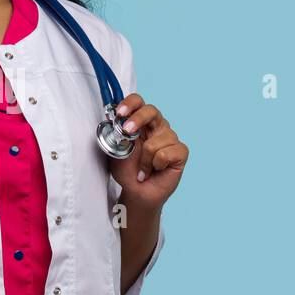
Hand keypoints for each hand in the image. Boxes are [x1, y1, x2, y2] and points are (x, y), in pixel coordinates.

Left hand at [107, 92, 187, 208]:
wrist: (136, 192)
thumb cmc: (127, 170)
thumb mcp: (116, 150)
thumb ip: (117, 134)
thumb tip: (114, 120)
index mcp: (141, 122)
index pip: (139, 102)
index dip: (130, 104)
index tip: (120, 113)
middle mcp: (157, 126)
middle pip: (151, 111)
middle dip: (138, 119)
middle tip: (128, 131)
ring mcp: (170, 138)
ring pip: (155, 142)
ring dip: (144, 160)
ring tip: (143, 169)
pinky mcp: (180, 152)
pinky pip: (165, 154)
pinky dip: (156, 165)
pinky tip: (155, 170)